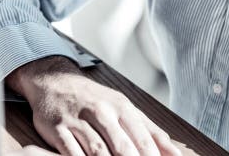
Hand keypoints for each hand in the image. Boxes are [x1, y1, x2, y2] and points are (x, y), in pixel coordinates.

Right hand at [7, 56, 181, 155]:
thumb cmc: (94, 99)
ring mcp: (78, 121)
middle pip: (123, 148)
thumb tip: (175, 154)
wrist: (54, 80)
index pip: (143, 139)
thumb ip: (149, 130)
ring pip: (98, 151)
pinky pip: (71, 152)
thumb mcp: (123, 107)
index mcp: (122, 108)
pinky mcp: (57, 129)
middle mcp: (101, 112)